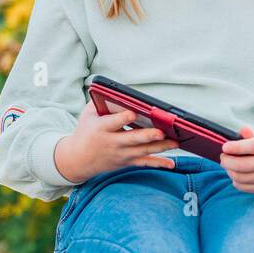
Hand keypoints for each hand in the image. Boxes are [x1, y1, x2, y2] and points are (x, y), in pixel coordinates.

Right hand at [54, 102, 178, 182]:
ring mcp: (122, 154)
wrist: (78, 159)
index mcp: (102, 129)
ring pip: (144, 151)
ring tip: (176, 142)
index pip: (113, 123)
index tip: (133, 113)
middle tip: (161, 132)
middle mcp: (113, 143)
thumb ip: (100, 101)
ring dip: (161, 147)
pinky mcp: (128, 161)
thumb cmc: (86, 131)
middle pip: (133, 139)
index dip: (123, 118)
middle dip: (147, 136)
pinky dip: (159, 163)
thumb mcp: (87, 114)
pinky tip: (172, 164)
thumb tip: (113, 88)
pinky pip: (145, 163)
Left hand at [220, 125, 253, 193]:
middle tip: (223, 157)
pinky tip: (236, 173)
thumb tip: (243, 131)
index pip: (250, 147)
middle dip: (226, 161)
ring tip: (228, 164)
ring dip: (229, 170)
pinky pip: (240, 186)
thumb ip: (251, 133)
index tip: (224, 147)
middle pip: (241, 165)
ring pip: (238, 177)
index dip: (235, 148)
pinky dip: (234, 179)